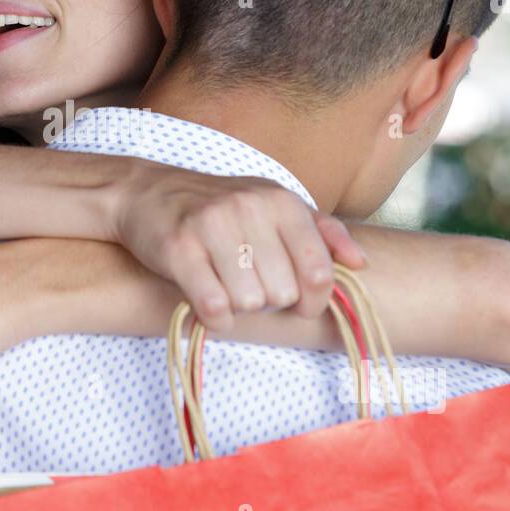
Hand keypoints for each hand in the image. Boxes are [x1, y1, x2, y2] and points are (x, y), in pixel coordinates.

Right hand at [112, 165, 365, 331]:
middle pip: (282, 293)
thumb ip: (321, 231)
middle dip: (268, 300)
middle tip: (248, 284)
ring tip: (224, 285)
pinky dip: (214, 317)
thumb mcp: (274, 206)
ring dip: (238, 306)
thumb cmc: (219, 207)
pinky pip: (213, 307)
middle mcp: (250, 209)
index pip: (319, 271)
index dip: (313, 301)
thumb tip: (361, 262)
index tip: (299, 305)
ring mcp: (212, 227)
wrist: (147, 193)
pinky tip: (208, 304)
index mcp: (281, 202)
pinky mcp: (179, 249)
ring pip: (249, 302)